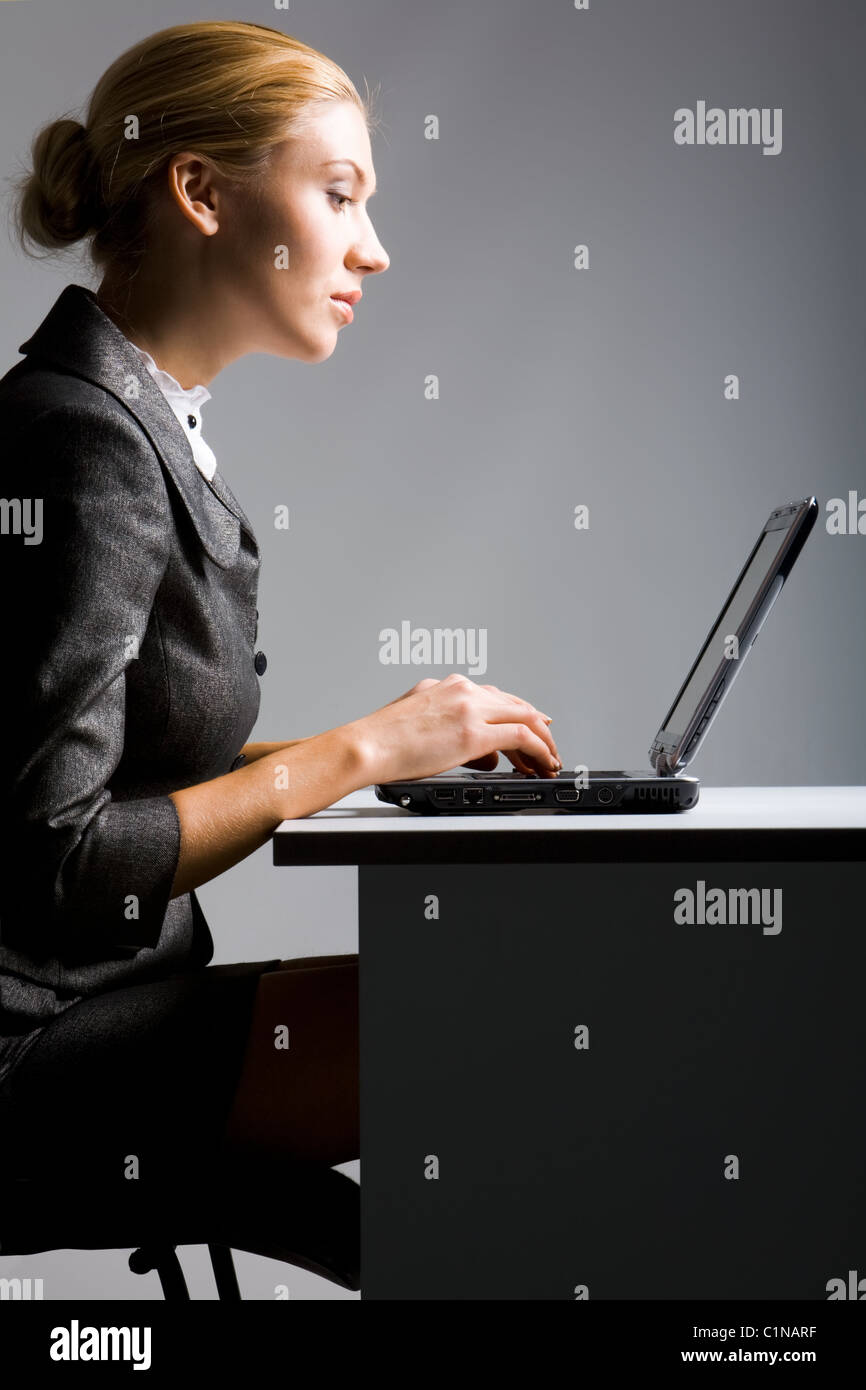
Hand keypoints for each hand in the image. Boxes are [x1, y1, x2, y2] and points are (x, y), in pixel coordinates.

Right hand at [351, 674, 561, 784]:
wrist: (365, 746)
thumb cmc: (381, 743)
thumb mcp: (417, 723)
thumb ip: (450, 729)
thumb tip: (480, 751)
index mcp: (445, 686)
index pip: (493, 696)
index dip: (518, 712)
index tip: (531, 723)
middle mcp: (461, 690)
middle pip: (514, 704)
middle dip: (537, 727)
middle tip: (547, 747)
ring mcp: (469, 708)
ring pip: (525, 717)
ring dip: (542, 741)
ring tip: (548, 761)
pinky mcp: (473, 731)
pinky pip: (521, 737)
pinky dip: (539, 750)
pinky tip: (542, 762)